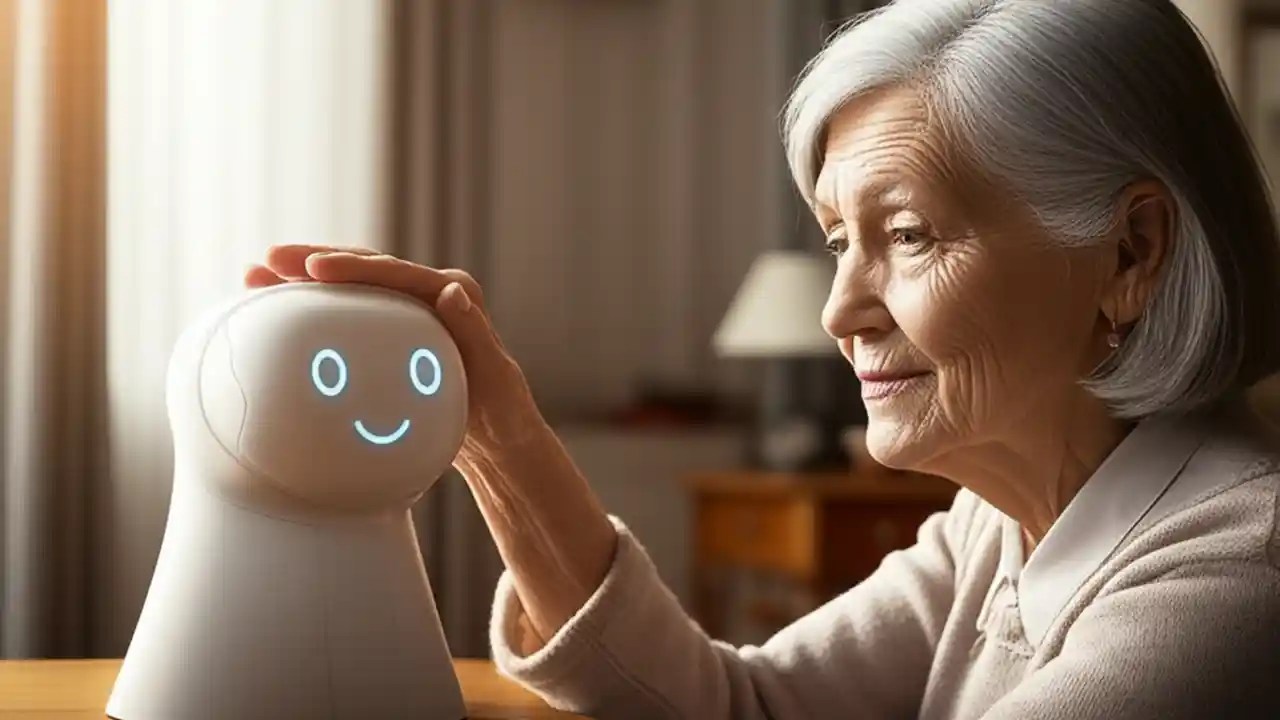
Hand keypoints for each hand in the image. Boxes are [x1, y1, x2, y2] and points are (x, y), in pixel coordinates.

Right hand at [245, 245, 547, 466]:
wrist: (496, 435)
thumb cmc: (501, 411)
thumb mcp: (495, 377)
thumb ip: (476, 335)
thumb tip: (452, 290)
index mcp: (456, 295)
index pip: (397, 273)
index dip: (355, 267)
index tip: (316, 267)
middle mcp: (432, 293)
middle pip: (366, 268)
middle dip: (315, 259)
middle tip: (268, 259)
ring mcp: (409, 310)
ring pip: (350, 286)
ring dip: (303, 278)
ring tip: (254, 274)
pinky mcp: (392, 330)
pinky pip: (348, 311)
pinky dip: (313, 306)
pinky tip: (272, 306)